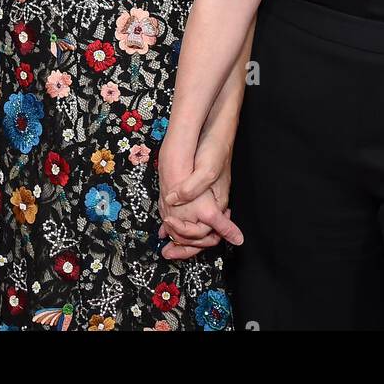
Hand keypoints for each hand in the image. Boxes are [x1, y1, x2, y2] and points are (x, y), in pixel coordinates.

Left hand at [158, 132, 242, 259]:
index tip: (173, 251)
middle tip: (167, 253)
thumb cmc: (214, 149)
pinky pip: (189, 211)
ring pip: (195, 224)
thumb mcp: (206, 169)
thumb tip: (171, 201)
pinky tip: (167, 221)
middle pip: (201, 235)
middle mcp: (213, 203)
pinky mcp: (198, 188)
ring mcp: (206, 196)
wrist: (215, 130)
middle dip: (184, 247)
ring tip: (166, 244)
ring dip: (181, 236)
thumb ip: (191, 189)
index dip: (191, 245)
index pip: (209, 234)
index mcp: (217, 203)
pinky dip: (179, 220)